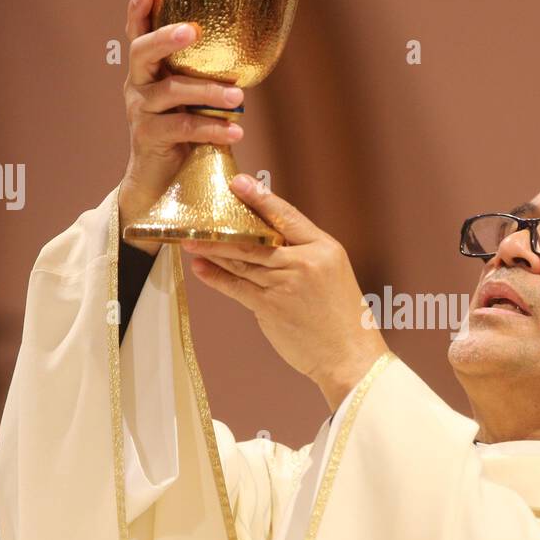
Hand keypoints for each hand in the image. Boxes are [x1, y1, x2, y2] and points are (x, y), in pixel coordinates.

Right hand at [118, 0, 246, 253]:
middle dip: (167, 38)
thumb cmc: (183, 134)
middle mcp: (137, 85)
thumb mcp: (191, 99)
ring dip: (207, 92)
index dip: (138, 10)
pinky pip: (183, 128)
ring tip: (239, 99)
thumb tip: (248, 56)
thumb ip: (204, 76)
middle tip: (194, 31)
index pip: (138, 33)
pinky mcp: (148, 138)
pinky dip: (213, 129)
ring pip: (171, 92)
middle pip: (142, 52)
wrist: (161, 183)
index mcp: (147, 70)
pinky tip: (236, 132)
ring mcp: (139, 111)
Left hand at [181, 175, 388, 410]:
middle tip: (199, 216)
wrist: (349, 356)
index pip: (287, 216)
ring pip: (241, 261)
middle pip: (256, 238)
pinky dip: (215, 277)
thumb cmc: (342, 317)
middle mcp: (304, 262)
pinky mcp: (270, 307)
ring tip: (190, 240)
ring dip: (213, 250)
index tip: (238, 182)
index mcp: (325, 248)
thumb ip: (303, 256)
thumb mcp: (332, 274)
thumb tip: (265, 243)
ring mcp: (286, 284)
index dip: (261, 198)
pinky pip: (236, 287)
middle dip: (224, 227)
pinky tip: (200, 267)